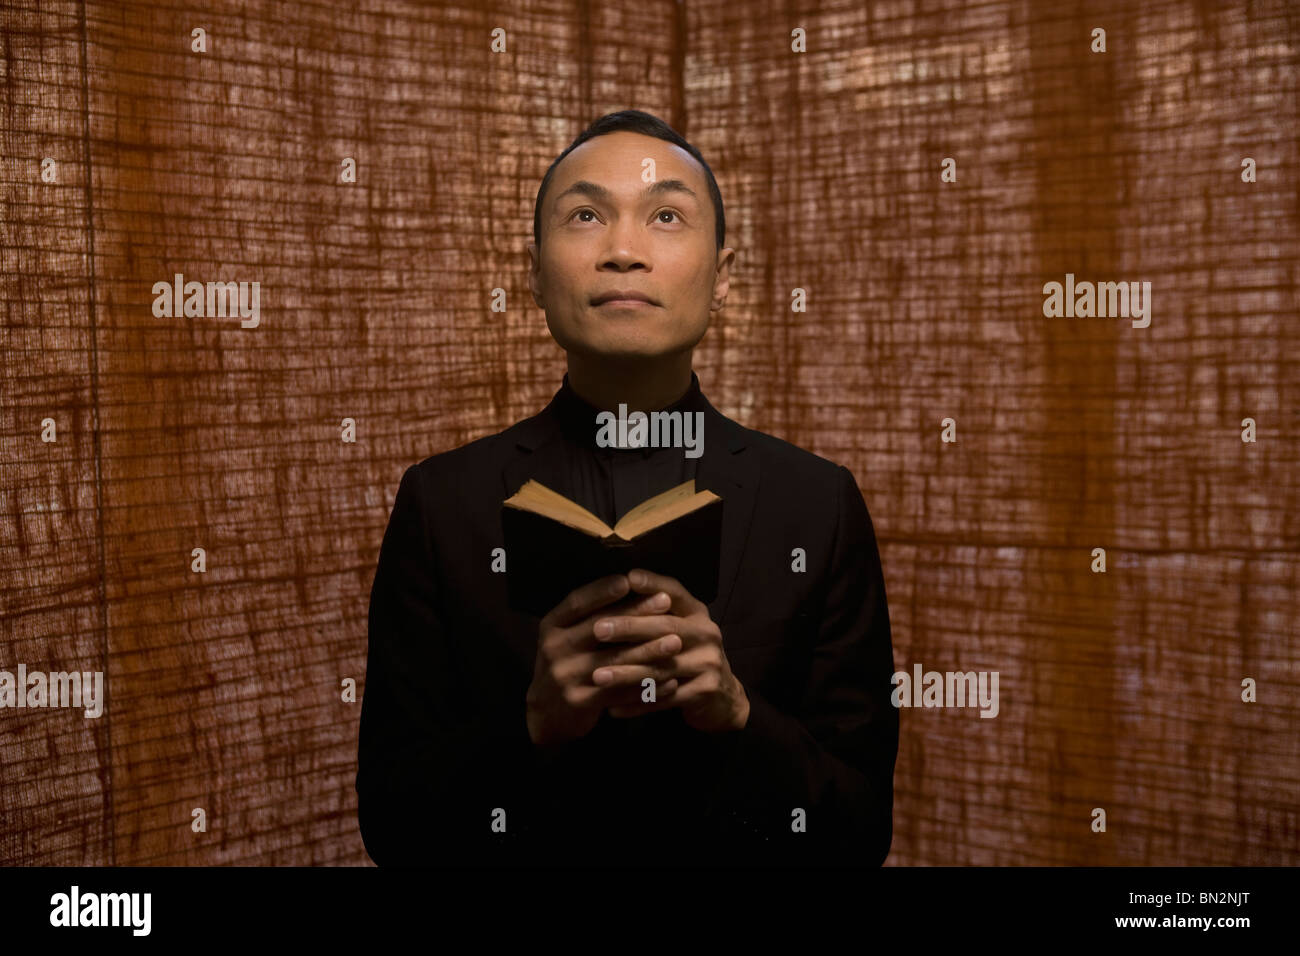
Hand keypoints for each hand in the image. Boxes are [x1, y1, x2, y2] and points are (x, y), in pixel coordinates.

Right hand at [525, 573, 683, 746]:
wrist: (549, 711)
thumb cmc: (568, 662)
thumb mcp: (567, 635)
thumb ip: (590, 614)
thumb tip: (629, 581)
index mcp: (551, 626)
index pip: (577, 602)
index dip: (603, 590)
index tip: (630, 579)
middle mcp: (554, 648)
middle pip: (599, 626)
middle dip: (635, 613)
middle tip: (665, 602)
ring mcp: (565, 676)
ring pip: (614, 660)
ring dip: (649, 650)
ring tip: (675, 642)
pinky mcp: (579, 701)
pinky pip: (620, 691)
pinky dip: (646, 685)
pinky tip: (669, 679)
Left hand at [592, 568, 749, 732]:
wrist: (724, 699)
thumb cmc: (690, 657)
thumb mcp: (681, 630)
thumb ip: (657, 613)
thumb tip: (622, 585)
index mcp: (698, 614)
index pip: (675, 592)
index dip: (653, 584)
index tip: (627, 578)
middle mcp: (707, 634)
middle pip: (665, 628)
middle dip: (629, 628)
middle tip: (597, 629)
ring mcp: (708, 663)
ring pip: (661, 667)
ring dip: (626, 673)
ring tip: (598, 677)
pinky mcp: (705, 691)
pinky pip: (664, 698)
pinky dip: (637, 704)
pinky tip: (613, 708)